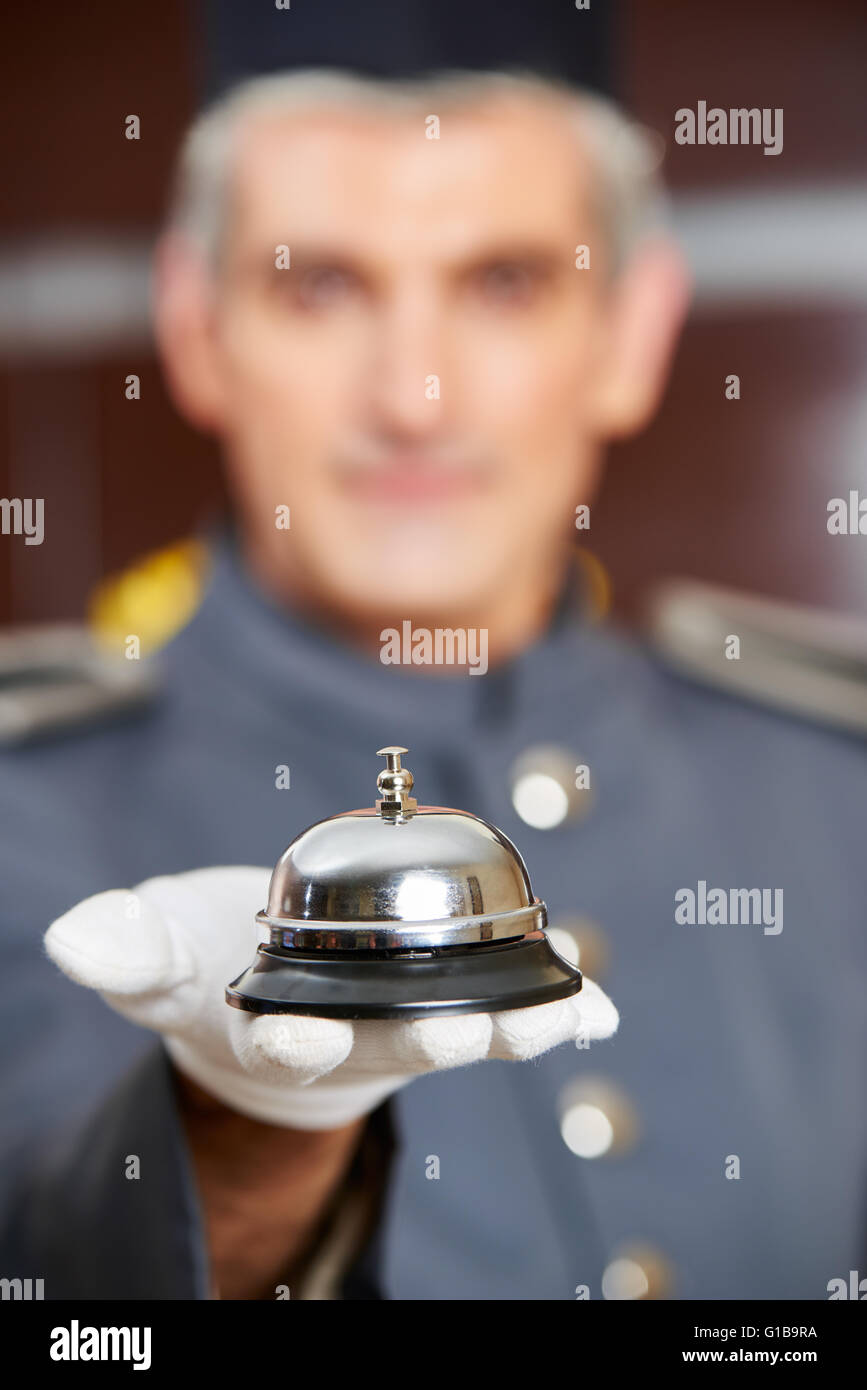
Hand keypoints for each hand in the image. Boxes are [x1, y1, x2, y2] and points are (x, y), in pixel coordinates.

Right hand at [45, 866, 618, 1129]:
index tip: (298, 1033)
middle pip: (395, 1044)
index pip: (284, 1044)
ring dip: (516, 1023)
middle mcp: (356, 1038)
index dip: (293, 1040)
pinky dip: (557, 1004)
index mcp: (279, 1032)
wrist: (279, 994)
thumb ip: (130, 948)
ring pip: (471, 1027)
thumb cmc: (216, 965)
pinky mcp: (457, 997)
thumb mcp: (165, 954)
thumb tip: (75, 938)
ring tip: (561, 1015)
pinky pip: (512, 1004)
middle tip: (458, 1028)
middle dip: (428, 1036)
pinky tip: (597, 1004)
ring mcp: (412, 1022)